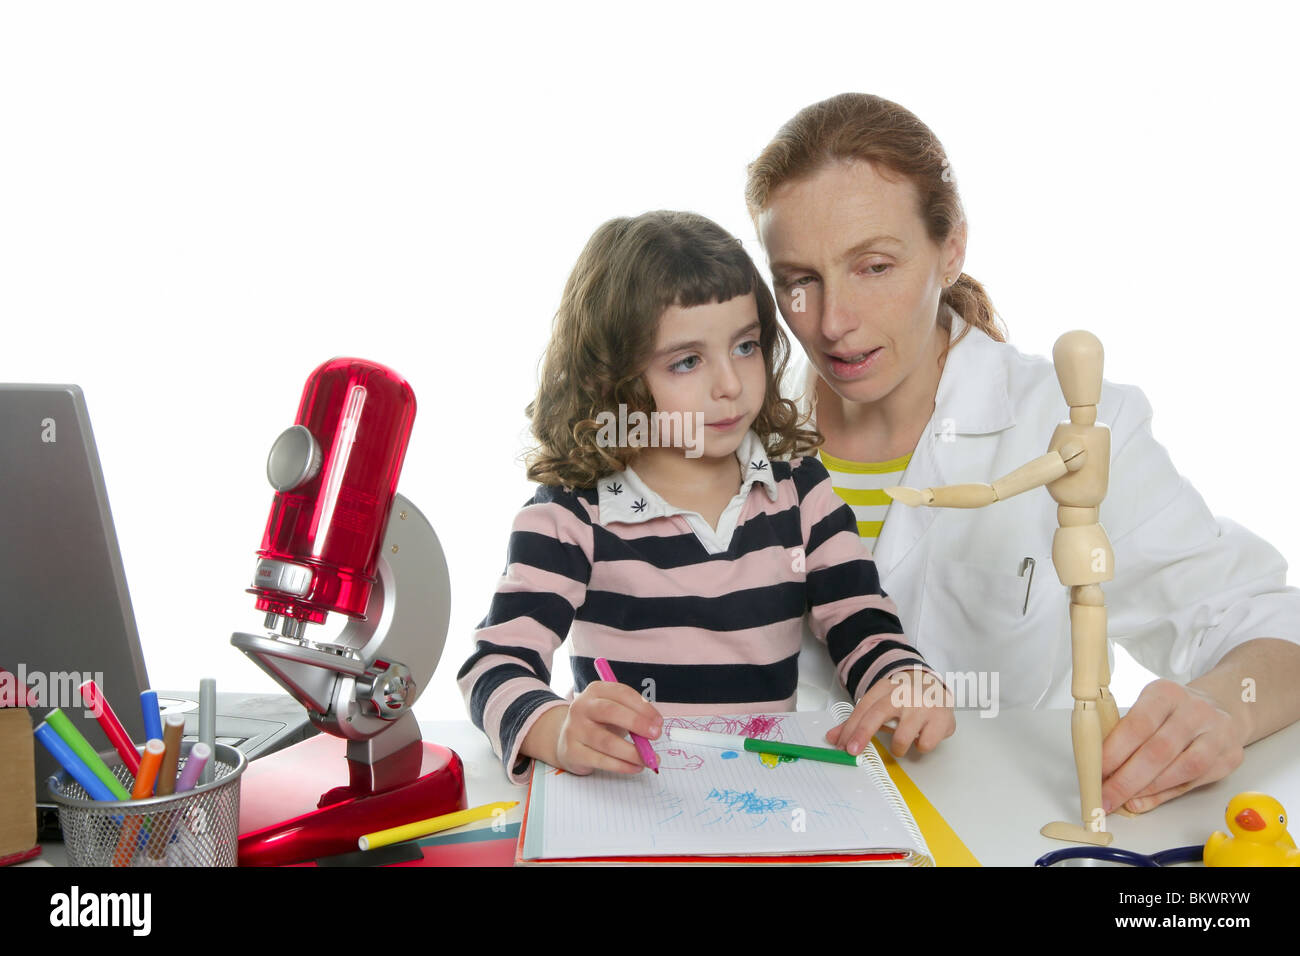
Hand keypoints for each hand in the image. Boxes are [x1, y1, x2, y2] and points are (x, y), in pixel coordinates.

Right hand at [554, 680, 663, 775]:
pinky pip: (601, 760)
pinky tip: (635, 767)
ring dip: (632, 752)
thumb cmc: (599, 723)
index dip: (643, 707)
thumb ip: (633, 716)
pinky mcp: (572, 751)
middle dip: (637, 723)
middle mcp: (581, 707)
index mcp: (595, 691)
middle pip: (610, 712)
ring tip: (649, 759)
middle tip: (656, 735)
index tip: (659, 722)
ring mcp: (574, 729)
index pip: (622, 693)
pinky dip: (622, 766)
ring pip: (606, 741)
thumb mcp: (614, 712)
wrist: (568, 740)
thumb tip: (655, 728)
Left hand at [825, 667, 955, 757]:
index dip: (851, 728)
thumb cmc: (902, 700)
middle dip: (863, 734)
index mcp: (885, 688)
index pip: (864, 708)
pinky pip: (926, 744)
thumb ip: (856, 722)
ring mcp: (924, 705)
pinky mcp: (942, 718)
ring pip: (903, 736)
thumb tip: (833, 738)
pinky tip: (922, 735)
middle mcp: (904, 693)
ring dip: (898, 747)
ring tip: (900, 743)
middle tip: (853, 752)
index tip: (841, 745)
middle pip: (878, 714)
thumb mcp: (878, 703)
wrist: (933, 686)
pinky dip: (921, 746)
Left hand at [1101, 679, 1245, 813]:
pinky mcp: (1230, 758)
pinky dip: (1166, 794)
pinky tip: (1146, 800)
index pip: (1137, 725)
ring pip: (1181, 770)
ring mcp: (1218, 734)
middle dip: (1127, 779)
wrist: (1223, 706)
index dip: (1114, 752)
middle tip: (1105, 796)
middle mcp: (1195, 711)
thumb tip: (1104, 772)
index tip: (1095, 772)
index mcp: (1166, 693)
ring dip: (1148, 790)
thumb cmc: (1174, 711)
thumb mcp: (1148, 708)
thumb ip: (1128, 734)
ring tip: (1124, 800)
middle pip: (1158, 751)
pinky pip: (1194, 782)